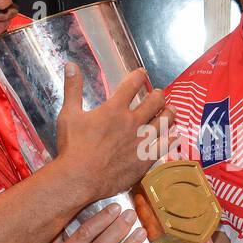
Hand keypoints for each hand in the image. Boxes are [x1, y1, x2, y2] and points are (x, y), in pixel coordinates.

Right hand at [55, 64, 172, 201]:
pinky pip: (166, 145)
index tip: (141, 73)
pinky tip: (174, 134)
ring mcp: (142, 140)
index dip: (139, 75)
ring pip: (165, 121)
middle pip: (155, 101)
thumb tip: (71, 65)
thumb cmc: (73, 148)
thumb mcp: (69, 114)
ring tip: (170, 110)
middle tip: (158, 94)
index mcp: (115, 109)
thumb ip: (72, 88)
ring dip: (169, 113)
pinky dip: (172, 137)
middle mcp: (132, 122)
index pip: (132, 84)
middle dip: (158, 95)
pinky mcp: (146, 158)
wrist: (80, 178)